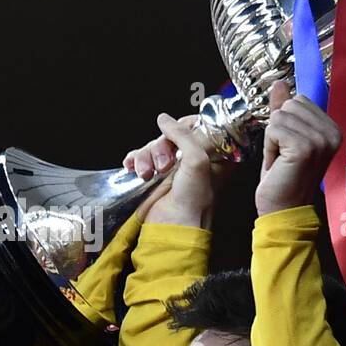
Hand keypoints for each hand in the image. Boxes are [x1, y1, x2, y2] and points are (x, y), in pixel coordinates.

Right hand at [123, 113, 231, 229]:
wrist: (172, 227)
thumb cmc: (193, 200)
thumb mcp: (196, 160)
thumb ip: (182, 134)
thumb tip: (164, 119)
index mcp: (212, 154)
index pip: (197, 126)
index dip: (184, 125)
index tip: (177, 131)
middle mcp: (192, 159)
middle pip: (170, 135)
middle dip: (161, 147)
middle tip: (165, 165)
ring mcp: (172, 169)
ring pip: (153, 146)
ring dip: (146, 157)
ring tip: (148, 173)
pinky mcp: (154, 177)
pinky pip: (140, 157)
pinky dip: (135, 160)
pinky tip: (133, 168)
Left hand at [254, 80, 340, 215]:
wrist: (283, 210)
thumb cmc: (283, 178)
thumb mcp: (283, 138)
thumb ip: (284, 110)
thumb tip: (280, 83)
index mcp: (332, 129)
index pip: (299, 100)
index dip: (286, 122)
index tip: (289, 148)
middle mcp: (332, 132)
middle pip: (289, 105)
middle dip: (278, 129)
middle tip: (284, 155)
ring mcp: (320, 139)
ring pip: (279, 116)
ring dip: (272, 139)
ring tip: (281, 160)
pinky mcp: (305, 147)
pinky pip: (273, 129)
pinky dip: (269, 147)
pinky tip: (278, 164)